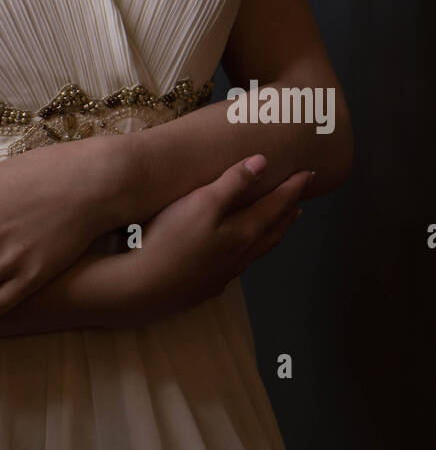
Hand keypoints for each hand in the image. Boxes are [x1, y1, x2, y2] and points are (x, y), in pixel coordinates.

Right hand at [122, 155, 311, 322]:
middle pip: (271, 232)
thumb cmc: (171, 238)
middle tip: (299, 202)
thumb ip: (233, 183)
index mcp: (242, 234)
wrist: (142, 287)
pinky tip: (236, 254)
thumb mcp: (201, 202)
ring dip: (270, 234)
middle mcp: (239, 257)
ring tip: (276, 225)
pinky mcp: (203, 286)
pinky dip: (247, 253)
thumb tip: (262, 162)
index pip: (275, 207)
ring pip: (256, 252)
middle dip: (287, 214)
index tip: (308, 174)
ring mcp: (221, 275)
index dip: (291, 189)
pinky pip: (237, 266)